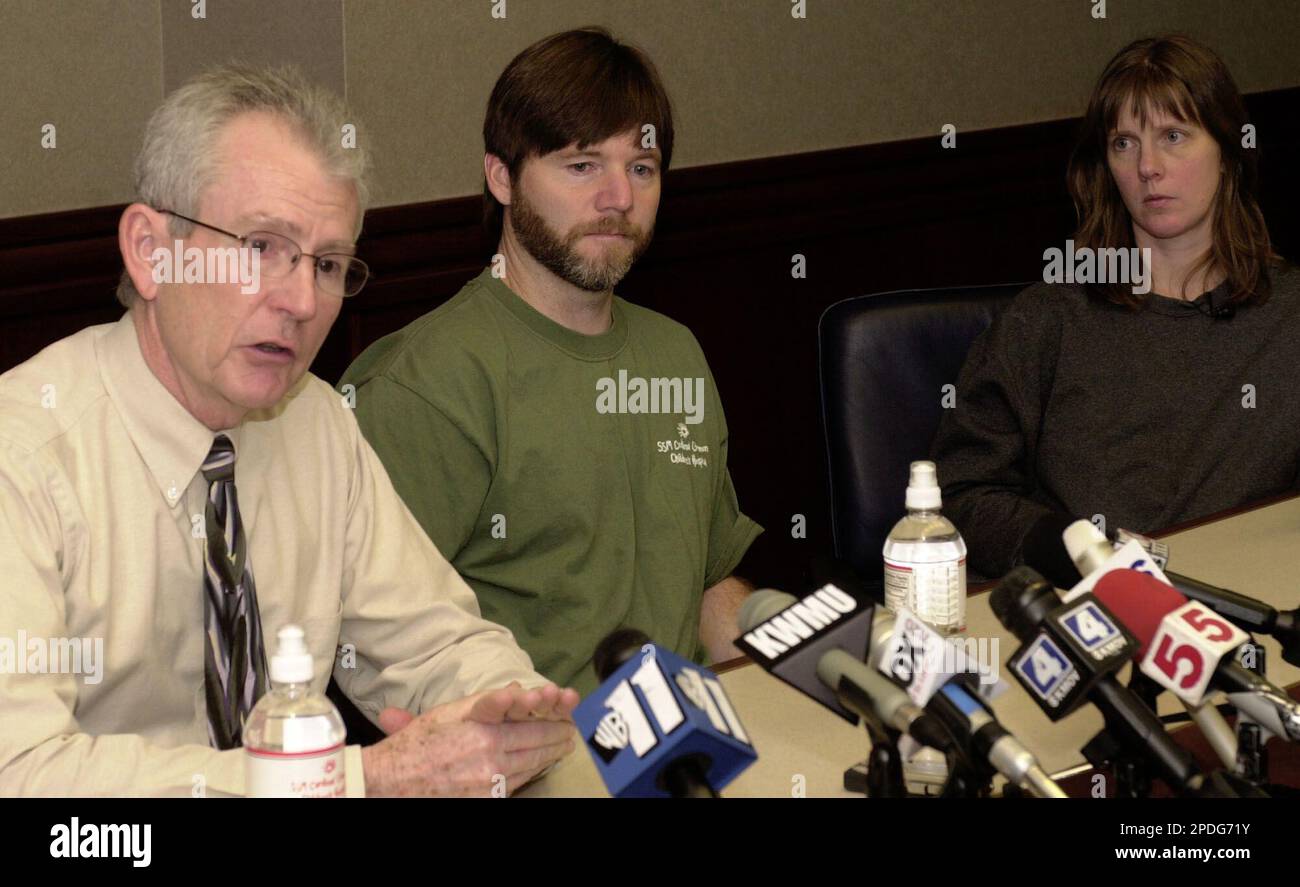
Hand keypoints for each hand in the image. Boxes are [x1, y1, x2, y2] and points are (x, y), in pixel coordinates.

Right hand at [362, 683, 580, 796]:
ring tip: (563, 745)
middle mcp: (486, 750)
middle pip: (532, 740)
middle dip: (555, 733)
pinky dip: (531, 771)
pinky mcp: (487, 798)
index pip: (517, 713)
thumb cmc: (418, 743)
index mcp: (476, 724)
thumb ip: (484, 701)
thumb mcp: (447, 712)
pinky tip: (540, 764)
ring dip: (550, 752)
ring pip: (531, 762)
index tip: (551, 700)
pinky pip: (517, 783)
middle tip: (569, 729)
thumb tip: (516, 688)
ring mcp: (488, 777)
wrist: (392, 780)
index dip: (537, 707)